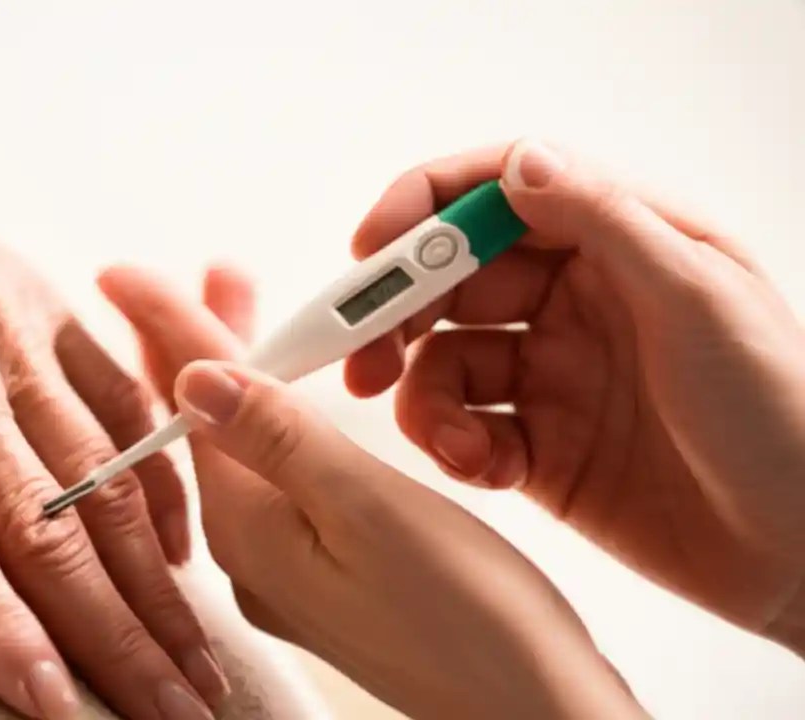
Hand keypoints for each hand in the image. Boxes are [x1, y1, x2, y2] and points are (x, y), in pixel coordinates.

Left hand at [0, 6, 226, 716]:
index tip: (53, 704)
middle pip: (43, 523)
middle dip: (114, 633)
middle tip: (166, 714)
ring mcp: (2, 326)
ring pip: (99, 472)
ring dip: (154, 575)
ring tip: (193, 654)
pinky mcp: (37, 301)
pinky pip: (116, 396)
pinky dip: (157, 478)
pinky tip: (181, 548)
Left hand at [99, 267, 645, 718]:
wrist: (532, 710)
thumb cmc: (469, 618)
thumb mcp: (368, 509)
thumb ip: (279, 439)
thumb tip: (194, 376)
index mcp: (246, 528)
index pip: (192, 402)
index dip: (165, 326)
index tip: (119, 271)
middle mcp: (251, 553)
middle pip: (212, 425)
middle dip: (209, 343)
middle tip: (214, 271)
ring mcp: (287, 570)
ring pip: (246, 451)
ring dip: (246, 379)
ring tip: (246, 313)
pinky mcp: (328, 579)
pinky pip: (279, 482)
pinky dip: (279, 427)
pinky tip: (289, 409)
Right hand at [348, 140, 804, 652]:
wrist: (803, 553)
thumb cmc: (782, 414)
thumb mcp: (696, 298)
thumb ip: (602, 221)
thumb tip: (519, 160)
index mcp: (619, 243)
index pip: (496, 195)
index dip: (423, 211)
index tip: (371, 250)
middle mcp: (576, 301)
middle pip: (450, 282)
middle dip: (396, 315)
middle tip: (362, 359)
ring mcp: (554, 376)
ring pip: (445, 363)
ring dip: (424, 397)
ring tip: (449, 440)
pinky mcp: (541, 449)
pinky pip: (465, 432)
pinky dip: (456, 448)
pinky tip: (485, 468)